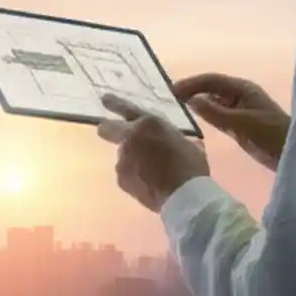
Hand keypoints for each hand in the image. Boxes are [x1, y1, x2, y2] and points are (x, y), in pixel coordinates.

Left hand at [97, 93, 209, 212]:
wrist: (183, 196)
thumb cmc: (190, 166)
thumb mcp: (189, 144)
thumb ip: (175, 139)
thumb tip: (182, 143)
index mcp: (149, 122)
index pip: (124, 108)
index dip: (113, 103)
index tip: (104, 99)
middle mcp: (130, 137)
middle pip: (106, 128)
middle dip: (108, 129)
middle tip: (117, 135)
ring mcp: (123, 158)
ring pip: (122, 155)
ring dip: (132, 160)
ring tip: (152, 173)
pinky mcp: (121, 178)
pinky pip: (126, 174)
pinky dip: (135, 177)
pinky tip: (150, 185)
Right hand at [173, 73, 289, 170]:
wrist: (292, 154)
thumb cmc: (269, 135)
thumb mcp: (240, 123)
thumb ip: (215, 112)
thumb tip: (191, 100)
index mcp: (243, 89)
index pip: (212, 80)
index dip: (192, 83)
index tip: (173, 90)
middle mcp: (240, 95)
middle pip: (212, 88)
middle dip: (193, 90)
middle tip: (171, 98)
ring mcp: (241, 109)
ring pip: (215, 101)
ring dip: (198, 101)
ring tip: (178, 105)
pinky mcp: (241, 123)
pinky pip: (219, 113)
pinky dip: (206, 113)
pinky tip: (195, 117)